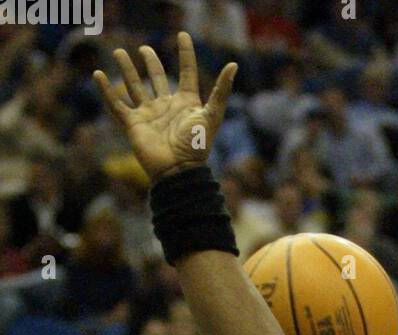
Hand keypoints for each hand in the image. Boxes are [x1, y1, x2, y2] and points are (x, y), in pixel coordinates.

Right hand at [93, 32, 236, 182]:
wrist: (178, 170)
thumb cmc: (197, 145)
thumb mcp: (212, 115)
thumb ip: (221, 91)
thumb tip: (233, 65)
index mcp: (187, 103)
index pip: (187, 72)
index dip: (186, 54)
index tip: (182, 35)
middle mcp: (167, 106)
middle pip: (157, 78)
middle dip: (151, 63)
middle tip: (144, 49)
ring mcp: (149, 114)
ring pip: (135, 86)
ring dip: (127, 70)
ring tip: (119, 52)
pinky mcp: (133, 124)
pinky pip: (116, 104)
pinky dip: (106, 90)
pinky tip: (98, 74)